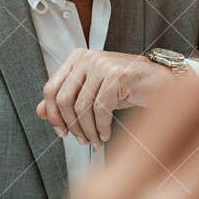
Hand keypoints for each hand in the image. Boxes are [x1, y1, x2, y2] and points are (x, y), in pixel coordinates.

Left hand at [37, 49, 170, 146]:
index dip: (53, 115)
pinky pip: (101, 109)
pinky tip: (105, 134)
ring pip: (83, 107)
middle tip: (80, 140)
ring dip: (88, 130)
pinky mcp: (117, 76)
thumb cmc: (125, 87)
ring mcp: (102, 65)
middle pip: (63, 99)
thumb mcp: (91, 93)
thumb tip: (40, 112)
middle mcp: (87, 58)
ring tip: (95, 140)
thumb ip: (66, 99)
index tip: (62, 131)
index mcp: (76, 58)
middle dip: (71, 125)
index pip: (51, 89)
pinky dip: (102, 127)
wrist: (158, 82)